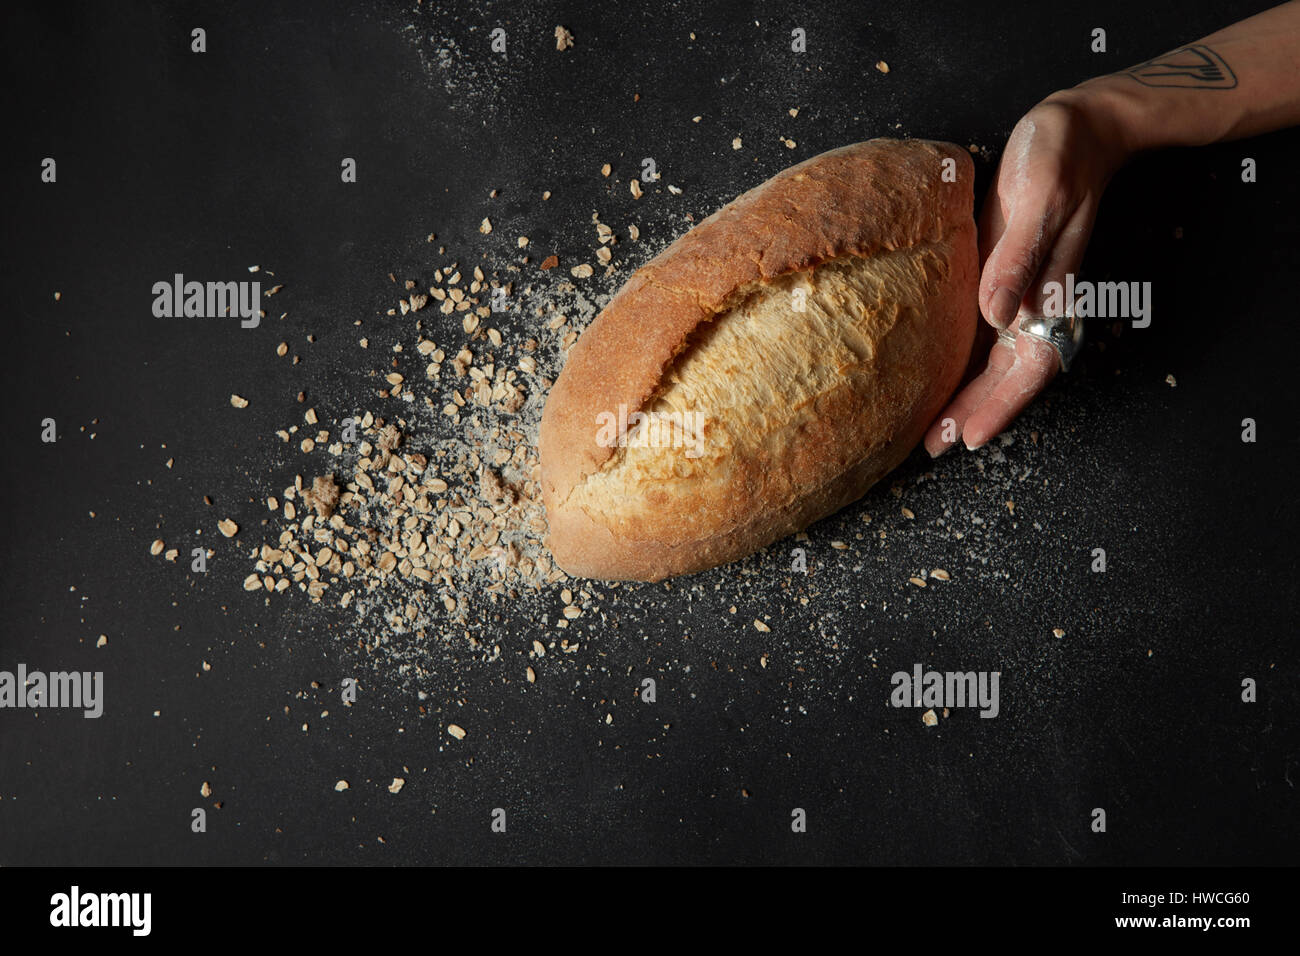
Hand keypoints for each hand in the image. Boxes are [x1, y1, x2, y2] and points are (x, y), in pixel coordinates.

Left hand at [925, 92, 1129, 454]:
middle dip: (974, 414)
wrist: (1076, 129)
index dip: (1000, 405)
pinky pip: (982, 336)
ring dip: (966, 398)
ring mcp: (1019, 295)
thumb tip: (998, 315)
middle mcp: (1037, 305)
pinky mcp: (1001, 279)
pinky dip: (961, 364)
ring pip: (994, 363)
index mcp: (1052, 295)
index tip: (972, 438)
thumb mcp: (1038, 201)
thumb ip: (1018, 259)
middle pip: (1007, 377)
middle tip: (934, 449)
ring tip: (932, 431)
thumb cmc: (1057, 159)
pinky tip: (935, 379)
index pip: (1029, 367)